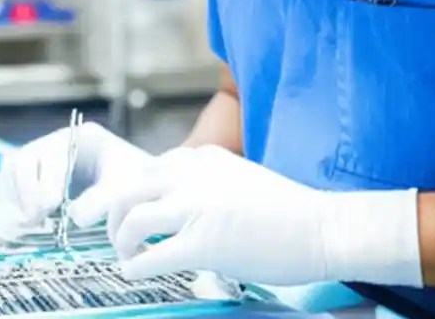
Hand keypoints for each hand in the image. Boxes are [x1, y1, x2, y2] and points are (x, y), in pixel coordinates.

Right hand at [0, 122, 153, 224]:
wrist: (143, 186)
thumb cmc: (135, 182)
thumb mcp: (123, 188)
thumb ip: (101, 200)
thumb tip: (75, 217)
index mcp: (80, 137)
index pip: (50, 153)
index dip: (46, 181)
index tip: (50, 207)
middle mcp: (57, 142)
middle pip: (24, 159)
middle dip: (28, 190)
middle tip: (38, 217)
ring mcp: (45, 157)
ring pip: (13, 169)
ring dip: (20, 195)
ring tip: (35, 219)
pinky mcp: (38, 176)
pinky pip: (14, 182)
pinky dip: (18, 199)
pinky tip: (34, 218)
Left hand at [88, 145, 422, 287]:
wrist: (325, 228)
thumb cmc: (290, 212)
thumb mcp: (238, 179)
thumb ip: (205, 185)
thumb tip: (178, 205)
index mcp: (200, 159)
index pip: (146, 171)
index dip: (127, 194)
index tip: (121, 210)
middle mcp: (191, 176)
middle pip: (125, 190)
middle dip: (109, 215)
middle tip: (109, 234)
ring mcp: (196, 209)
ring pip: (131, 219)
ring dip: (120, 242)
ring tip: (126, 257)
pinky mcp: (203, 244)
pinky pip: (152, 257)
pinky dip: (135, 267)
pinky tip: (134, 274)